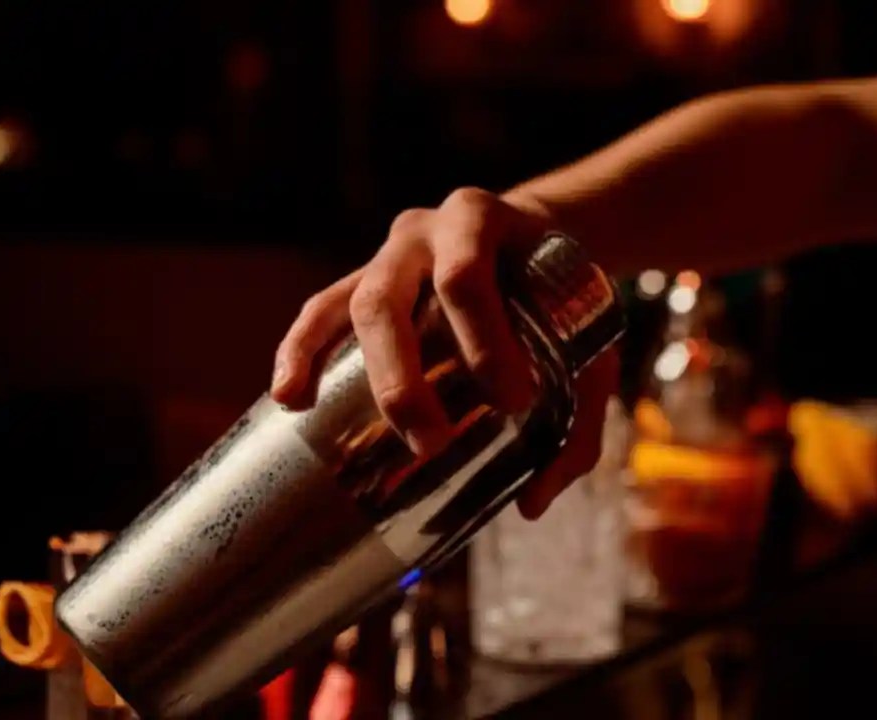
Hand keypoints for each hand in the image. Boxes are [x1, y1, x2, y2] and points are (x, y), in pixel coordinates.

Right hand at [269, 187, 616, 518]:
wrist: (530, 238)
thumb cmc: (558, 294)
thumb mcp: (589, 336)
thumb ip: (579, 417)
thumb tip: (532, 503)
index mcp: (479, 221)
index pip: (467, 278)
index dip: (482, 341)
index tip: (514, 402)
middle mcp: (422, 231)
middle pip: (392, 299)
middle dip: (406, 376)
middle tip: (433, 442)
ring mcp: (385, 256)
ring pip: (354, 308)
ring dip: (358, 376)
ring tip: (356, 442)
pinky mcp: (359, 284)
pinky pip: (319, 313)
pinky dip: (299, 352)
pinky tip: (288, 396)